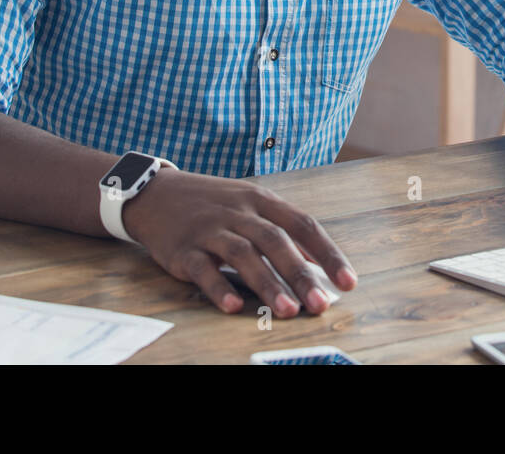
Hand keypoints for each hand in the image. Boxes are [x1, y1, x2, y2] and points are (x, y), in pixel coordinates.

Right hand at [122, 168, 356, 316]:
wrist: (155, 193)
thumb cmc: (213, 204)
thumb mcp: (251, 205)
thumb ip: (283, 232)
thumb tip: (319, 265)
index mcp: (262, 200)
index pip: (303, 224)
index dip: (328, 254)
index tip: (348, 282)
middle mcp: (239, 212)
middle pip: (275, 241)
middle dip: (300, 275)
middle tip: (320, 305)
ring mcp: (210, 229)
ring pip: (243, 254)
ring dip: (267, 283)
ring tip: (286, 311)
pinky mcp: (182, 249)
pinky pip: (202, 269)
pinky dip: (218, 287)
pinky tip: (232, 306)